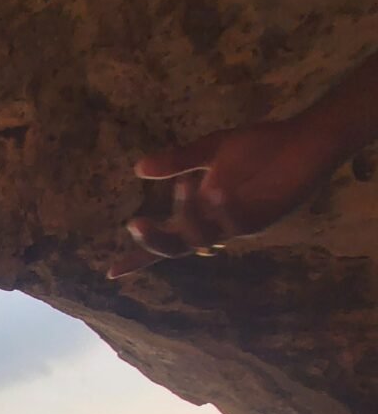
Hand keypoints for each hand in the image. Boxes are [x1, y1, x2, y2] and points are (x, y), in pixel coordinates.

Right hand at [110, 112, 342, 279]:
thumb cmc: (261, 146)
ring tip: (189, 183)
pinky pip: (234, 223)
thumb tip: (138, 168)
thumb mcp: (212, 149)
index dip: (138, 257)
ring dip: (188, 214)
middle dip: (154, 240)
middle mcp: (216, 224)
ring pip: (201, 236)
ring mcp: (238, 224)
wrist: (305, 140)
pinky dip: (221, 209)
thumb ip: (177, 160)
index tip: (110, 273)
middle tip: (136, 223)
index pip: (164, 239)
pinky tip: (215, 188)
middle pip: (176, 247)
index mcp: (201, 211)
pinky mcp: (261, 218)